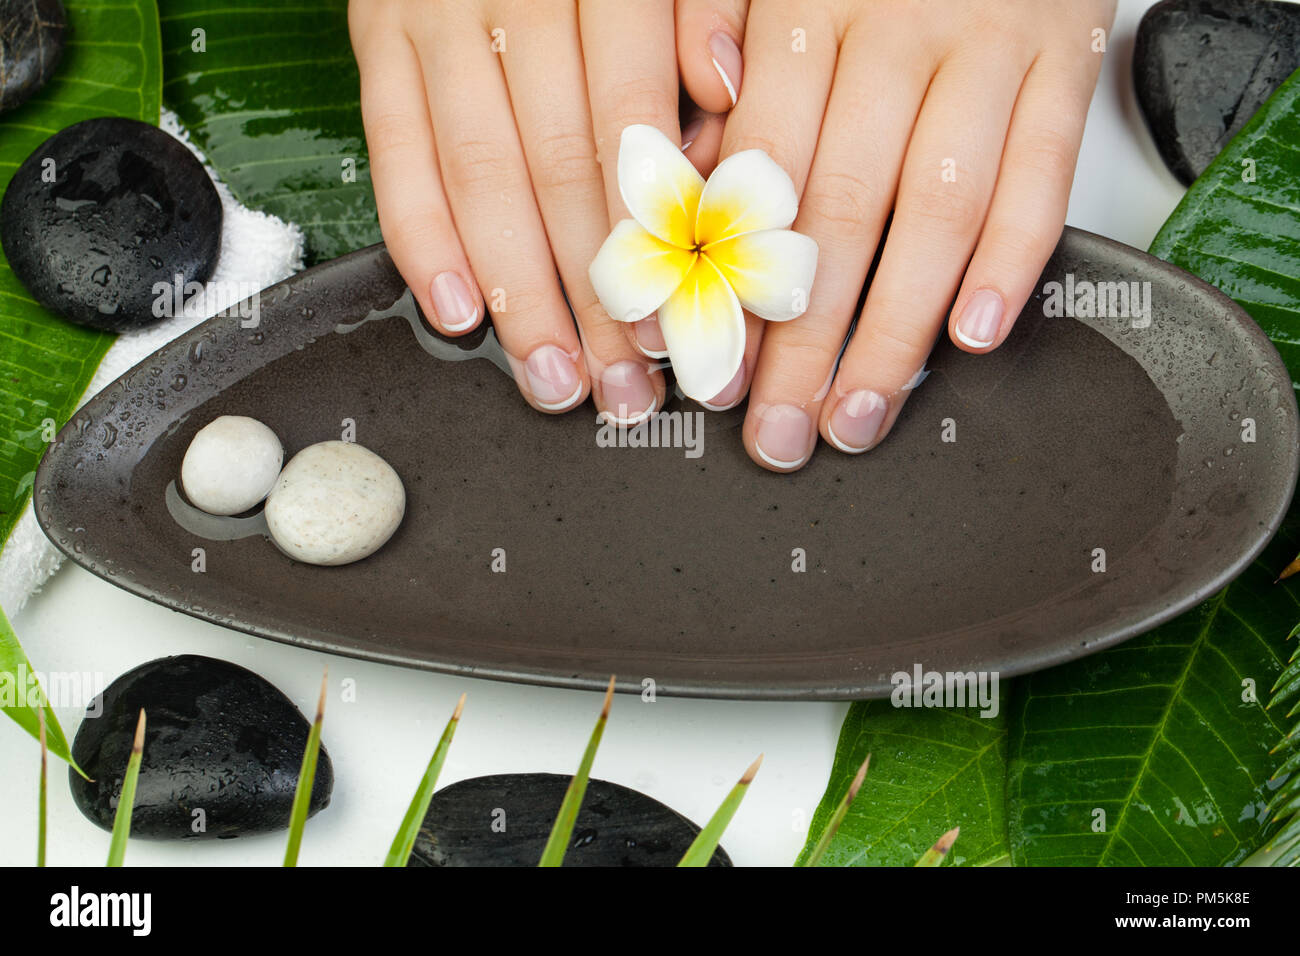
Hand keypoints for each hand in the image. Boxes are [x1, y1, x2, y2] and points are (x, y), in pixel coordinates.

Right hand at [349, 0, 717, 422]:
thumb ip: (699, 16)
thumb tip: (725, 95)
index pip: (633, 124)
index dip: (654, 233)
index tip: (679, 318)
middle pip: (559, 168)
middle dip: (596, 292)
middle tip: (624, 379)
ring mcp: (437, 17)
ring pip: (480, 176)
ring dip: (517, 292)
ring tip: (553, 373)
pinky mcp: (378, 37)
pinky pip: (394, 154)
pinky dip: (421, 240)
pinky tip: (457, 313)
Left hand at [674, 0, 1115, 469]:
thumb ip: (724, 73)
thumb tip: (685, 191)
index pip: (757, 169)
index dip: (733, 279)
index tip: (713, 362)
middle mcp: (897, 23)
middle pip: (842, 209)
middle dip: (804, 339)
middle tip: (777, 425)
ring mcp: (989, 42)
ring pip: (939, 209)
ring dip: (895, 330)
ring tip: (858, 412)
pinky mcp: (1066, 57)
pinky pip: (1043, 174)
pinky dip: (1011, 263)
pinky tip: (971, 335)